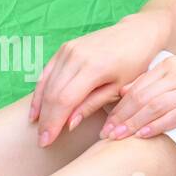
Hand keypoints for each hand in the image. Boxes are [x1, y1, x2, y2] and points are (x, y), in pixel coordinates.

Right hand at [29, 12, 170, 147]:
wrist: (138, 33)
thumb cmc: (135, 63)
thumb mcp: (119, 88)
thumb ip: (92, 105)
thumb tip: (69, 124)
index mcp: (94, 67)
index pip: (64, 100)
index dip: (53, 123)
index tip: (47, 142)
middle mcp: (77, 56)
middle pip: (53, 93)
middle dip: (46, 119)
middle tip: (42, 140)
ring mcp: (69, 49)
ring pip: (47, 83)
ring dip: (41, 107)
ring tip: (39, 128)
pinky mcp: (66, 47)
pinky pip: (47, 72)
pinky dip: (41, 91)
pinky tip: (37, 108)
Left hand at [100, 54, 175, 139]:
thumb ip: (155, 80)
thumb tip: (124, 92)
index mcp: (170, 65)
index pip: (137, 87)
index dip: (118, 107)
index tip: (105, 123)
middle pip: (142, 97)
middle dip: (121, 117)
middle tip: (106, 134)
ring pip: (155, 106)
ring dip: (134, 124)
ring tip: (119, 138)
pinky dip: (157, 125)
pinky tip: (144, 135)